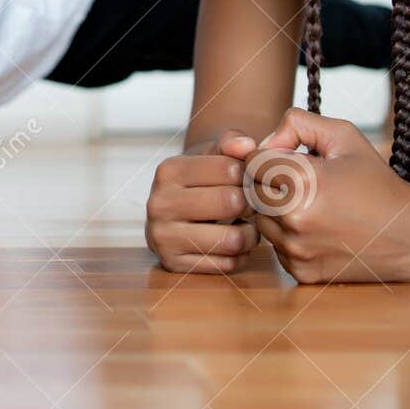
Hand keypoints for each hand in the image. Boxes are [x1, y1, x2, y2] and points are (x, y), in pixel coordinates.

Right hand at [144, 129, 260, 272]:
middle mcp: (159, 203)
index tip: (246, 181)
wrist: (171, 212)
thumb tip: (246, 146)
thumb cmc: (200, 180)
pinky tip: (232, 242)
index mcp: (168, 171)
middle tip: (250, 205)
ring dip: (250, 234)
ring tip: (246, 225)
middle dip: (250, 204)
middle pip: (231, 202)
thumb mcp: (212, 155)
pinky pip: (226, 265)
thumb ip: (232, 143)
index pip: (230, 169)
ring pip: (232, 239)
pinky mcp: (173, 264)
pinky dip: (239, 255)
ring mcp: (162, 237)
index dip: (248, 175)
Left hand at [246, 107, 409, 283]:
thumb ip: (298, 123)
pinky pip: (275, 247)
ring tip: (313, 205)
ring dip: (277, 211)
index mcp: (301, 181)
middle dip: (271, 183)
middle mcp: (293, 219)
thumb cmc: (378, 184)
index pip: (250, 162)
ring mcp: (295, 249)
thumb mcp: (345, 137)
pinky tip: (319, 229)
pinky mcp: (301, 272)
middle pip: (250, 191)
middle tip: (303, 183)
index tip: (294, 160)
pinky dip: (289, 236)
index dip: (270, 157)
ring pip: (260, 221)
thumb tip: (263, 141)